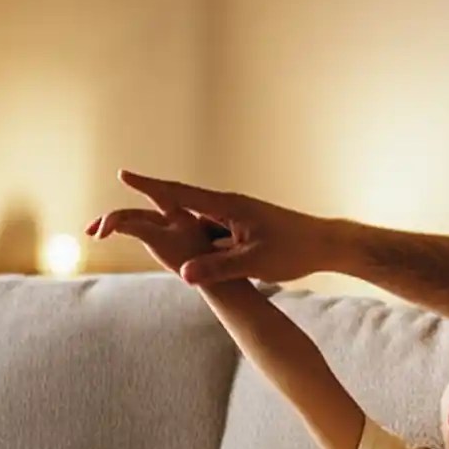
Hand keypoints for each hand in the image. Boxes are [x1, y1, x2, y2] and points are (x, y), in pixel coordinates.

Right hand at [87, 170, 335, 284]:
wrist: (326, 245)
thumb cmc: (295, 250)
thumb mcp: (254, 262)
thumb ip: (218, 267)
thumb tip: (184, 273)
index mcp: (228, 206)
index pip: (181, 195)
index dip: (150, 186)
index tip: (123, 175)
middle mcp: (229, 207)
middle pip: (182, 204)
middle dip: (153, 203)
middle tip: (124, 197)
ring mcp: (236, 217)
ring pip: (195, 221)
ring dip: (174, 224)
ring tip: (143, 223)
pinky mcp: (243, 229)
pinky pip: (209, 232)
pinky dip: (194, 238)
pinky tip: (184, 244)